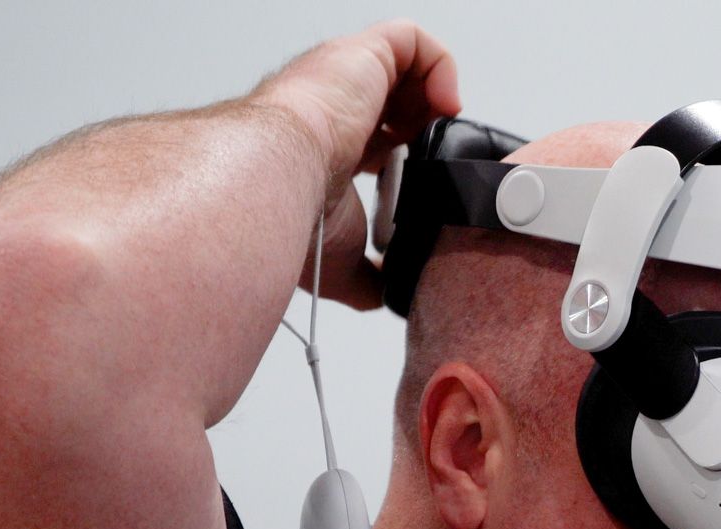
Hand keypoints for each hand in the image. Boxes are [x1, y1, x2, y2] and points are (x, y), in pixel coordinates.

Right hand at [250, 20, 461, 308]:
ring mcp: (344, 77)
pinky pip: (411, 40)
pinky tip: (445, 105)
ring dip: (434, 94)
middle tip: (437, 156)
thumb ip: (365, 278)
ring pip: (401, 65)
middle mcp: (330, 105)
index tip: (422, 182)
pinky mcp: (360, 56)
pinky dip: (441, 66)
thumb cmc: (288, 216)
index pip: (372, 138)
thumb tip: (386, 296)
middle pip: (391, 100)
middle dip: (424, 123)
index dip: (407, 153)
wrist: (275, 181)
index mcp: (323, 146)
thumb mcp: (337, 261)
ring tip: (444, 127)